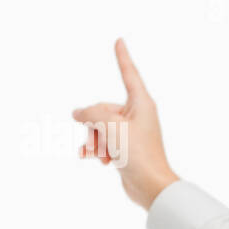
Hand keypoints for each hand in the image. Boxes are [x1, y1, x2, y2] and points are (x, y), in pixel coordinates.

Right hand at [72, 38, 178, 209]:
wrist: (151, 187)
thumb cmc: (138, 154)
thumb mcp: (110, 126)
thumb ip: (90, 112)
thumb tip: (78, 113)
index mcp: (141, 104)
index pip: (129, 74)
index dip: (122, 57)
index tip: (119, 41)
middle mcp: (137, 115)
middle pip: (103, 108)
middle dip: (93, 124)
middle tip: (101, 140)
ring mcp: (130, 132)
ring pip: (99, 127)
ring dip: (94, 140)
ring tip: (100, 154)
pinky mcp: (125, 148)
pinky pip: (103, 141)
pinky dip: (97, 150)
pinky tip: (95, 160)